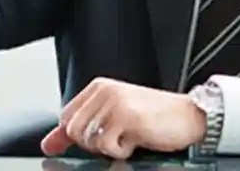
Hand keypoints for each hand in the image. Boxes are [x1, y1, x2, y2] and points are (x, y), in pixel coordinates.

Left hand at [40, 78, 204, 159]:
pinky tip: (136, 142)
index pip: (66, 116)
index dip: (72, 136)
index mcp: (99, 87)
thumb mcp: (115, 117)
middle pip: (73, 130)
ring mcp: (116, 104)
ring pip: (88, 139)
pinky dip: (121, 152)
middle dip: (91, 144)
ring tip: (127, 140)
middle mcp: (105, 92)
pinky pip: (108, 146)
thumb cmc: (155, 117)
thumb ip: (82, 128)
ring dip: (108, 148)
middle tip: (114, 141)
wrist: (190, 116)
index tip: (88, 141)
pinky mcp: (128, 118)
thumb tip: (49, 145)